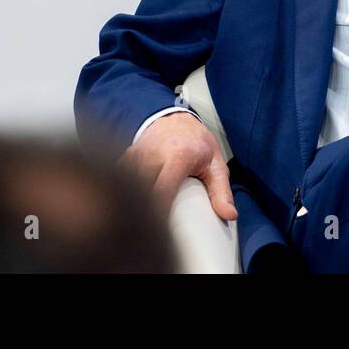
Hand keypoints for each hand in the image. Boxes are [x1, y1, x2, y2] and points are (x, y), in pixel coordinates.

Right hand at [122, 111, 237, 220]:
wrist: (176, 118)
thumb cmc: (196, 142)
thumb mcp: (215, 164)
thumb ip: (222, 191)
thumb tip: (229, 214)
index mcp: (178, 157)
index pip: (162, 190)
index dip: (157, 211)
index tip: (160, 230)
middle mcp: (154, 155)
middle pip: (140, 190)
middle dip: (142, 210)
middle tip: (149, 229)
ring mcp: (138, 154)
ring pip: (125, 184)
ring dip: (131, 201)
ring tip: (140, 218)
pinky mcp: (126, 156)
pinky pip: (119, 177)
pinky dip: (123, 190)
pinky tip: (130, 202)